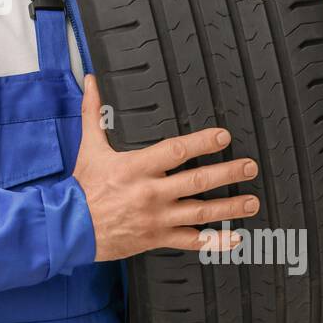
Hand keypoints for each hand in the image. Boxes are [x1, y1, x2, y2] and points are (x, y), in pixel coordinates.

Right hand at [73, 74, 260, 261]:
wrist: (70, 228)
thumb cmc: (82, 187)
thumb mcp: (89, 147)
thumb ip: (93, 112)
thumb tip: (91, 81)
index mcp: (137, 167)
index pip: (175, 151)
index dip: (202, 143)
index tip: (223, 137)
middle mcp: (151, 192)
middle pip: (197, 181)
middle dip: (228, 173)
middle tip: (250, 167)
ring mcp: (156, 218)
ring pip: (200, 212)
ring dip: (229, 207)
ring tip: (252, 201)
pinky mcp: (157, 238)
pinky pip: (191, 241)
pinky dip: (215, 241)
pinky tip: (236, 237)